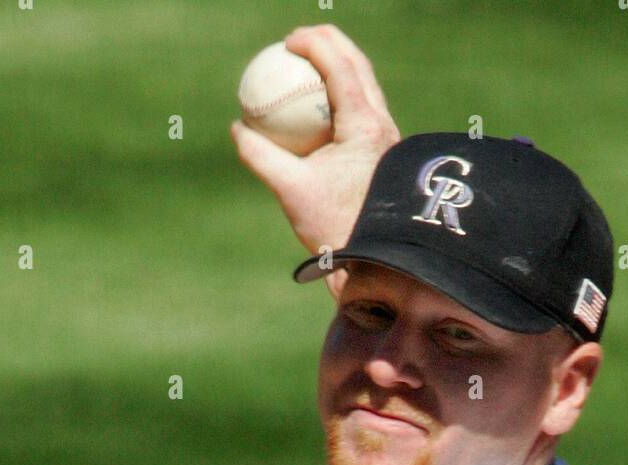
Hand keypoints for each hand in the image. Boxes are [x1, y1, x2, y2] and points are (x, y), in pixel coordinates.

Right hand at [230, 24, 400, 300]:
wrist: (373, 260)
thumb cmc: (332, 228)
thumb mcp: (288, 190)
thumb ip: (259, 155)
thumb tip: (238, 128)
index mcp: (365, 126)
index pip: (340, 67)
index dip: (314, 44)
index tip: (288, 41)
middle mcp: (384, 126)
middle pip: (360, 65)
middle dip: (330, 43)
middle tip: (299, 41)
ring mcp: (389, 139)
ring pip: (366, 86)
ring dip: (339, 67)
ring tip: (309, 66)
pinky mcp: (386, 152)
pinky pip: (364, 110)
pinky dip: (342, 97)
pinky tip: (320, 107)